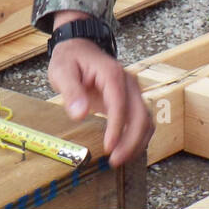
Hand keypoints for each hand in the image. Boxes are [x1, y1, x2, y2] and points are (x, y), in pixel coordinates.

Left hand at [48, 30, 152, 167]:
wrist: (78, 48)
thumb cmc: (70, 59)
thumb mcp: (62, 71)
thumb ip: (71, 92)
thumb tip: (80, 114)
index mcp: (112, 74)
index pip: (120, 104)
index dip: (117, 128)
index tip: (108, 148)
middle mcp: (128, 82)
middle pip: (141, 115)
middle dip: (131, 141)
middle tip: (115, 160)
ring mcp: (132, 91)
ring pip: (146, 120)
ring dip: (137, 142)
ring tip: (120, 159)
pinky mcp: (130, 100)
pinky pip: (141, 121)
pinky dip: (138, 137)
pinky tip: (125, 149)